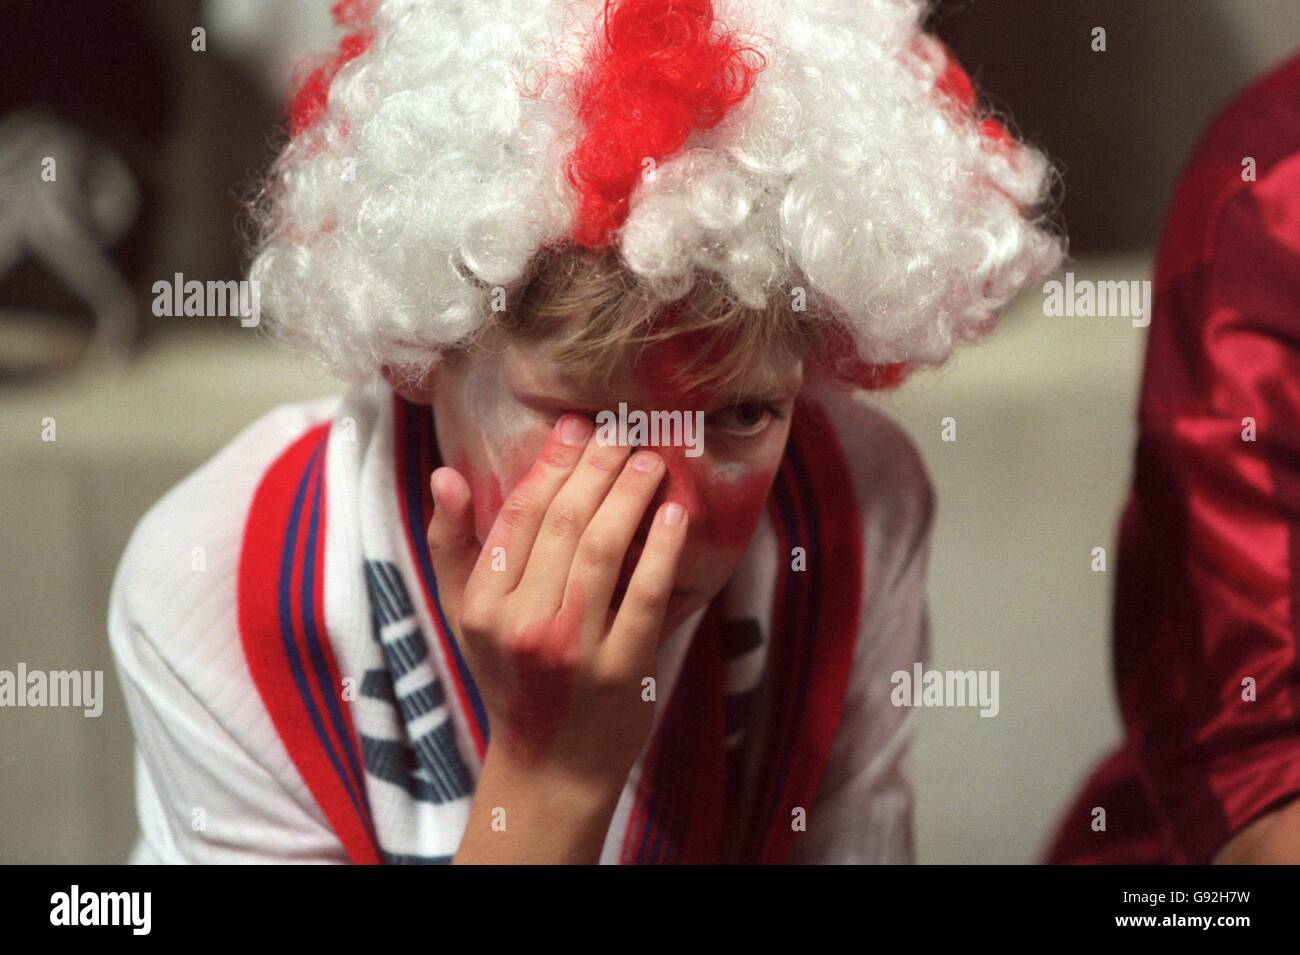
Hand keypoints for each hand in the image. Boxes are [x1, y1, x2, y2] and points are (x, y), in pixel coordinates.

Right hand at [426, 414, 688, 790]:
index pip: (518, 515)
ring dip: (631, 494)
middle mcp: (522, 624)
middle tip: (623, 434)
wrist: (551, 767)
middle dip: (597, 467)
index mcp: (482, 606)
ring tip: (650, 462)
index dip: (550, 463)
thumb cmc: (511, 679)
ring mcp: (573, 648)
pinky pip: (645, 594)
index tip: (577, 427)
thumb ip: (454, 546)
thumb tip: (445, 474)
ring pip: (605, 548)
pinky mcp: (621, 671)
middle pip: (565, 522)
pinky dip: (663, 548)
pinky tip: (676, 513)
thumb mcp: (467, 617)